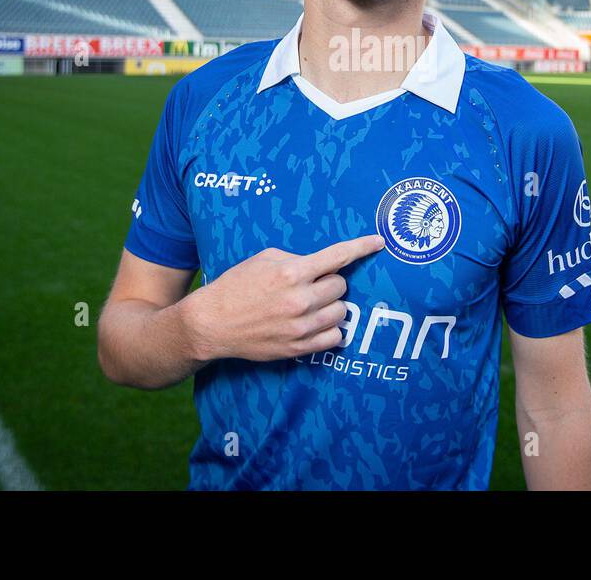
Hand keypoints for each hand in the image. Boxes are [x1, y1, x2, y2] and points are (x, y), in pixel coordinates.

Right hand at [184, 233, 383, 361]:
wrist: (212, 323)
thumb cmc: (236, 285)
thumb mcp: (264, 259)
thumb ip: (297, 259)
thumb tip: (324, 264)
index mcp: (291, 272)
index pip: (338, 256)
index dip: (362, 247)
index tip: (379, 242)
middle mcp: (299, 300)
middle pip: (341, 286)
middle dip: (332, 282)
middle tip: (314, 285)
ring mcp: (300, 327)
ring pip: (341, 312)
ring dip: (332, 306)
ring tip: (313, 305)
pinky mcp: (297, 348)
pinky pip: (335, 338)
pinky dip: (331, 330)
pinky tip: (317, 324)